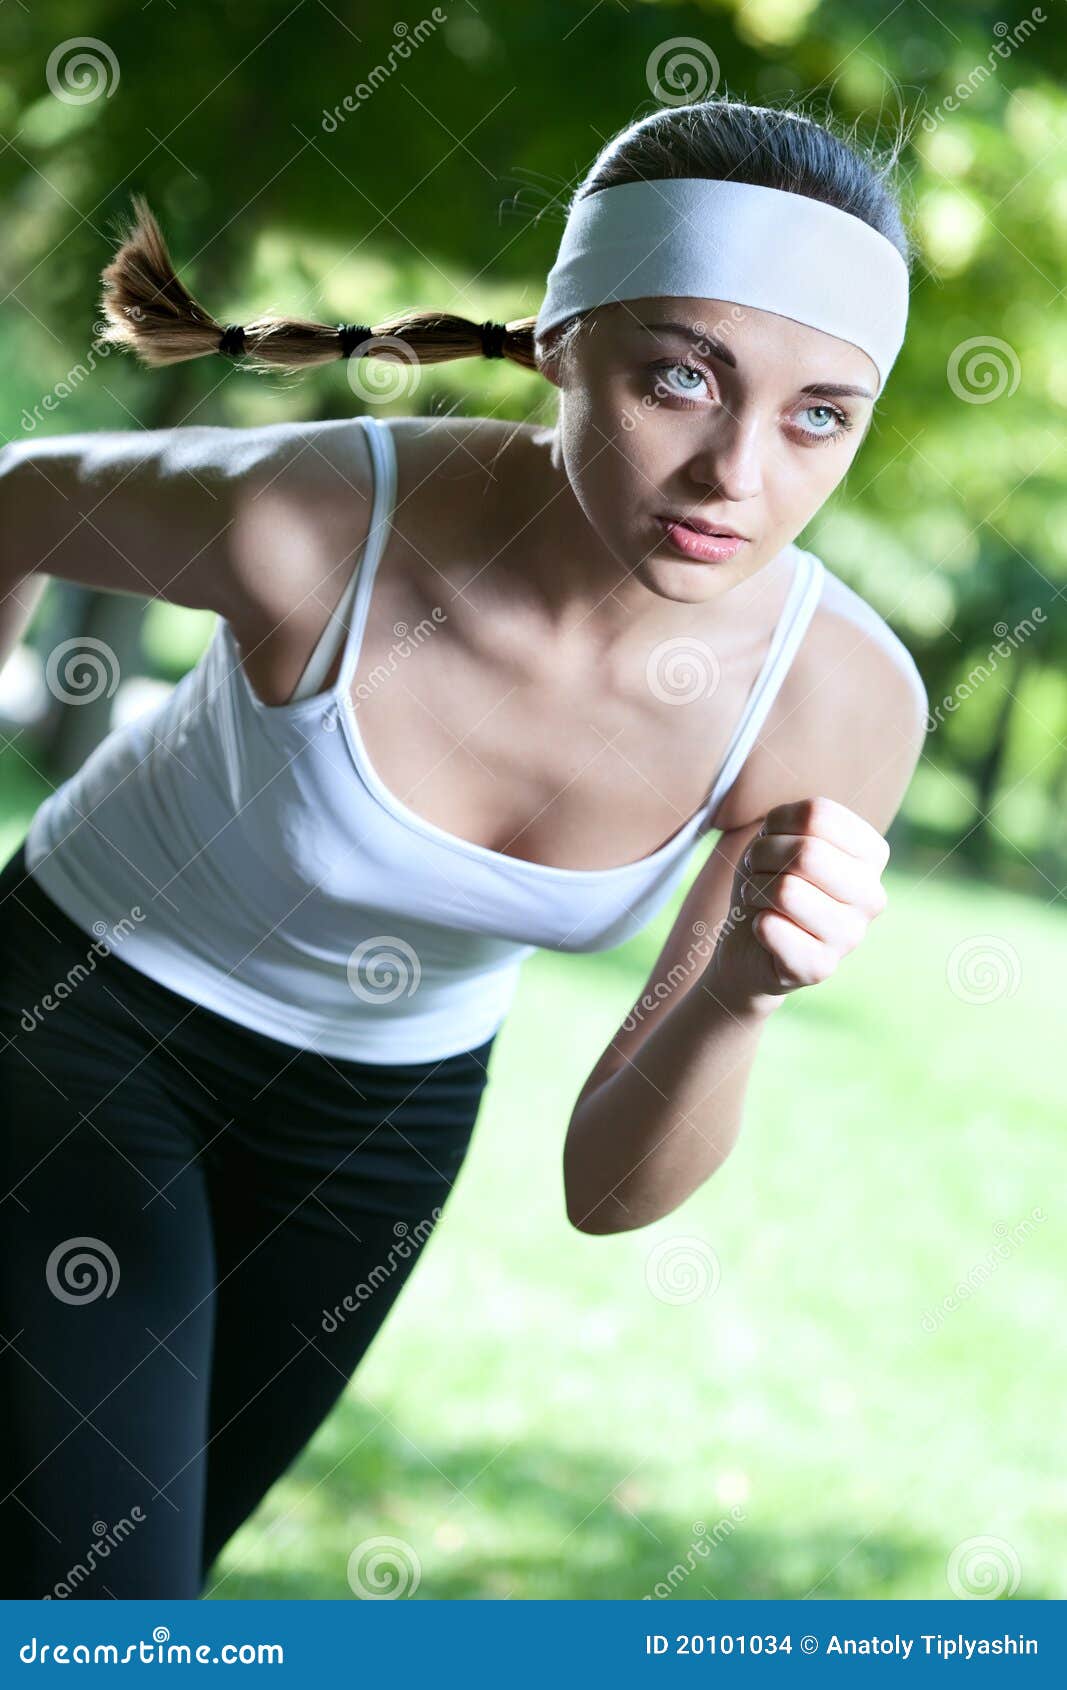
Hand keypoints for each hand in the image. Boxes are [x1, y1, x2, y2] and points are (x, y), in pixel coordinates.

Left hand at [706, 796, 889, 1014]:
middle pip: (807, 852)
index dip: (776, 824)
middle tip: (757, 870)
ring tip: (760, 898)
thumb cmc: (769, 878)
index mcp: (872, 854)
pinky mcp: (822, 967)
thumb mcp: (779, 834)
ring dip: (754, 889)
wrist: (749, 942)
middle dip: (762, 855)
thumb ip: (799, 822)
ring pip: (786, 891)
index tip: (771, 840)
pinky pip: (772, 929)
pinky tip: (764, 930)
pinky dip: (755, 923)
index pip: (818, 814)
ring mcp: (852, 934)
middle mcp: (872, 895)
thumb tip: (804, 849)